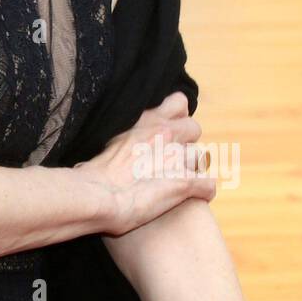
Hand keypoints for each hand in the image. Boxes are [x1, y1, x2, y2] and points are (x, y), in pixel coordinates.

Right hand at [74, 91, 215, 236]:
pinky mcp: (184, 183)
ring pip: (200, 158)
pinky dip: (203, 192)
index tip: (169, 132)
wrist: (94, 196)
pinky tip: (194, 197)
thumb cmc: (93, 174)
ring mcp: (175, 157)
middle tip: (172, 160)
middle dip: (186, 142)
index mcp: (145, 120)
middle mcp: (164, 133)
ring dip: (191, 169)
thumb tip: (126, 144)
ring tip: (178, 182)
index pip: (179, 103)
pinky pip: (208, 185)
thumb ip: (127, 136)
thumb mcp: (109, 142)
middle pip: (194, 128)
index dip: (177, 118)